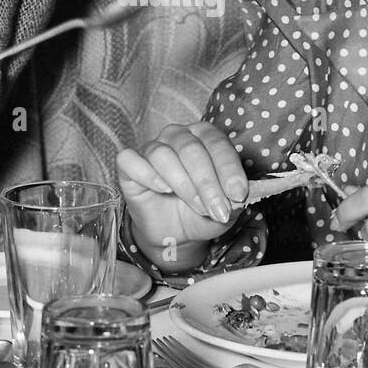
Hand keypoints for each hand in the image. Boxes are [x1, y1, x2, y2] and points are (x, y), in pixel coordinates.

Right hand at [115, 122, 248, 271]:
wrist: (174, 231)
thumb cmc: (200, 212)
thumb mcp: (224, 211)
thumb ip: (233, 202)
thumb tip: (237, 198)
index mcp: (204, 136)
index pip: (217, 143)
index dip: (229, 168)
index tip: (238, 194)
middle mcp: (177, 136)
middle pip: (191, 149)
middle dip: (207, 183)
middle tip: (216, 210)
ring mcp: (151, 147)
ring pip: (163, 155)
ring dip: (183, 184)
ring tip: (196, 207)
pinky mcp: (128, 164)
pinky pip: (131, 160)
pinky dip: (148, 175)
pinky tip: (162, 189)